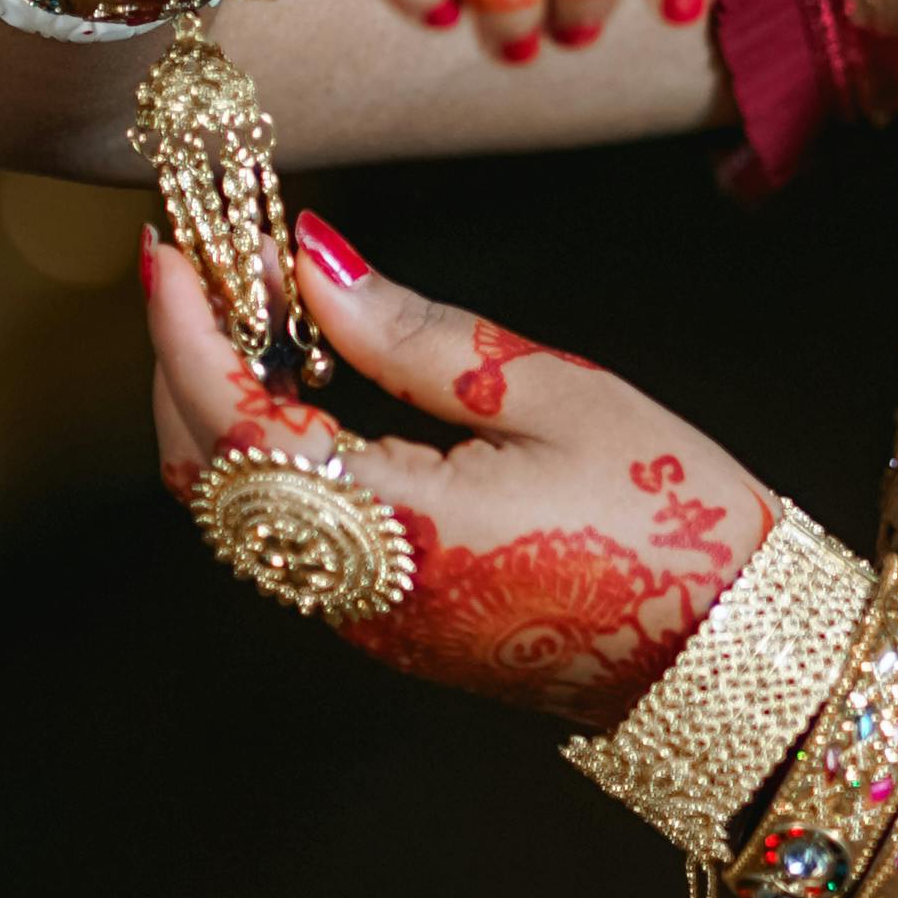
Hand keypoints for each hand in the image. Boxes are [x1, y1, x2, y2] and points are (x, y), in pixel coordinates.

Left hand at [146, 218, 769, 713]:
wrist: (727, 649)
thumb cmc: (665, 514)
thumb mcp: (550, 394)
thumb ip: (412, 334)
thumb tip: (310, 262)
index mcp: (391, 527)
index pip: (233, 421)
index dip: (184, 329)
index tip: (170, 247)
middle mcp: (354, 589)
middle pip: (203, 471)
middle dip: (187, 360)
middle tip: (214, 263)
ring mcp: (365, 619)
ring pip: (235, 508)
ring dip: (225, 406)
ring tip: (266, 312)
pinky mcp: (388, 628)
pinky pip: (286, 535)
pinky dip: (270, 453)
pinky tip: (316, 388)